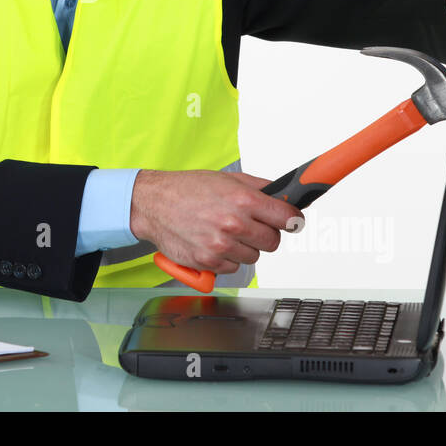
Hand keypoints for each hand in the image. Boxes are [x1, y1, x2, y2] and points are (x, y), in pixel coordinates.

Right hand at [129, 169, 303, 273]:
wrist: (153, 204)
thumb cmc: (187, 189)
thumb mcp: (227, 178)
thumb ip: (259, 187)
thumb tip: (285, 196)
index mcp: (243, 200)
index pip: (287, 218)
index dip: (291, 219)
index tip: (291, 221)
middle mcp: (234, 224)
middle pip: (274, 242)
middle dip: (266, 234)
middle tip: (251, 226)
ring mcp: (221, 245)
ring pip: (254, 256)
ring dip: (245, 247)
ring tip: (225, 232)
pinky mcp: (209, 262)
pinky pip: (233, 267)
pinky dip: (227, 258)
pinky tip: (213, 242)